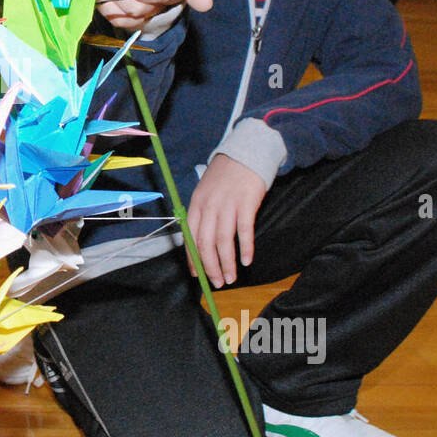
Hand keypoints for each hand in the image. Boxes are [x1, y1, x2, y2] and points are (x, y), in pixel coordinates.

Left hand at [185, 154, 267, 288]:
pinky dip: (245, 248)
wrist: (246, 153)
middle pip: (206, 243)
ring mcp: (228, 204)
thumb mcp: (206, 193)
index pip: (190, 237)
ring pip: (223, 241)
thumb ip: (203, 215)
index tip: (196, 275)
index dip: (192, 258)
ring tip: (231, 278)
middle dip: (210, 267)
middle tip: (217, 283)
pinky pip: (244, 231)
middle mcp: (209, 206)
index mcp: (196, 204)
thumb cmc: (226, 177)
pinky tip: (247, 261)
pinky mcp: (246, 203)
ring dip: (226, 263)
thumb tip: (201, 244)